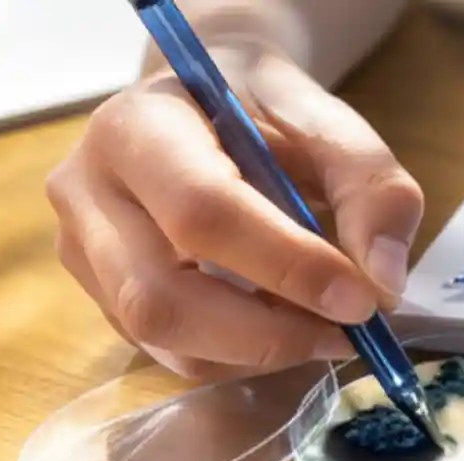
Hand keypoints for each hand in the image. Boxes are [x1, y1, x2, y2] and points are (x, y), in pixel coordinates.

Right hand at [46, 45, 422, 380]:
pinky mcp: (100, 297)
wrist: (203, 100)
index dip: (287, 265)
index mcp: (136, 125)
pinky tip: (281, 324)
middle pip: (162, 297)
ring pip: (163, 340)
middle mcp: (87, 190)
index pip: (202, 212)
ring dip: (258, 352)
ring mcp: (80, 251)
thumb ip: (369, 184)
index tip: (362, 300)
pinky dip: (239, 357)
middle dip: (270, 332)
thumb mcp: (326, 117)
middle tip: (349, 334)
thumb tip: (383, 283)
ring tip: (322, 326)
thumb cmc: (262, 108)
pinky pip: (169, 354)